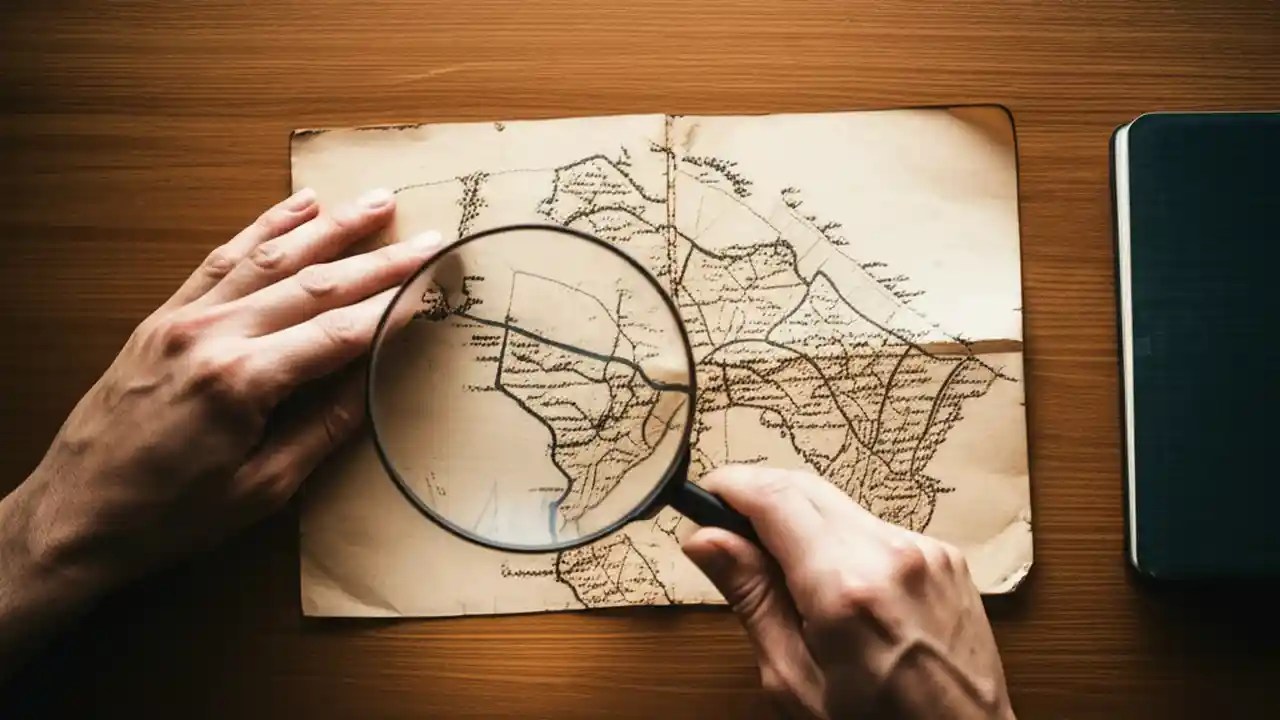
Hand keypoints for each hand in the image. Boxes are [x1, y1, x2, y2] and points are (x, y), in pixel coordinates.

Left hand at [0, 187, 438, 673]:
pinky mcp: (162, 317)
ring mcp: (183, 319)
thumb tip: (372, 379)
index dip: (393, 308)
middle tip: (428, 236)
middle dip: (378, 259)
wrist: (73, 516)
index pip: (339, 333)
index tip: (433, 285)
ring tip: (377, 201)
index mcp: (241, 383)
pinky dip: (263, 227)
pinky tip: (297, 204)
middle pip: (313, 285)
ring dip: (329, 226)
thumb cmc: (169, 517)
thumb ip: (323, 428)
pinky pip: (221, 259)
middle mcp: (212, 336)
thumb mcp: (261, 489)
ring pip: (270, 257)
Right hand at [683, 466, 1012, 718]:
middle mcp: (891, 554)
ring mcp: (926, 550)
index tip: (704, 497)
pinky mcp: (946, 556)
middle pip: (806, 488)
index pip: (775, 498)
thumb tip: (705, 539)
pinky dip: (844, 542)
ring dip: (803, 523)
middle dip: (761, 497)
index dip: (731, 487)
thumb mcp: (795, 680)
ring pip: (841, 506)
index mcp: (845, 587)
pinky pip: (875, 528)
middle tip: (729, 531)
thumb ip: (751, 598)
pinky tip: (837, 587)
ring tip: (787, 578)